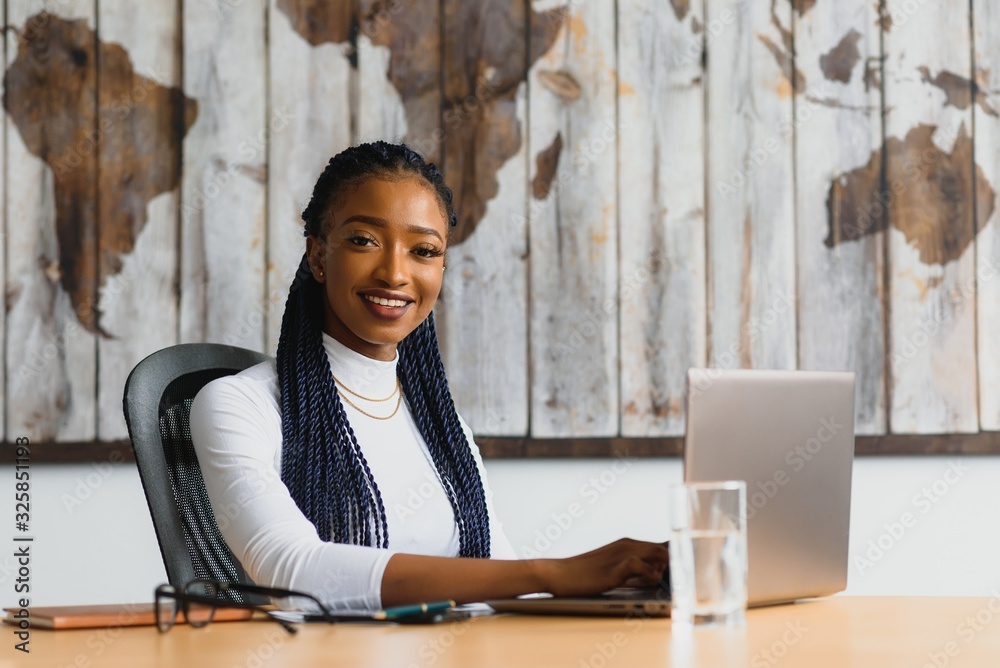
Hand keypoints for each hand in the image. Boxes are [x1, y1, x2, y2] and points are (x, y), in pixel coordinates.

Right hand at [535, 538, 668, 596]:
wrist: (559, 573)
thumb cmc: (583, 574)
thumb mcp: (610, 568)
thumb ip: (630, 570)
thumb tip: (652, 577)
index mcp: (626, 544)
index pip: (658, 546)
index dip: (669, 559)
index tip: (670, 574)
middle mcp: (627, 545)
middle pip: (663, 548)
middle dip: (669, 565)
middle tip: (661, 582)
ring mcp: (622, 554)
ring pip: (658, 553)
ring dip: (661, 569)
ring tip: (651, 583)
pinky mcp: (616, 567)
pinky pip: (643, 567)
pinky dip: (648, 577)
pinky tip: (640, 584)